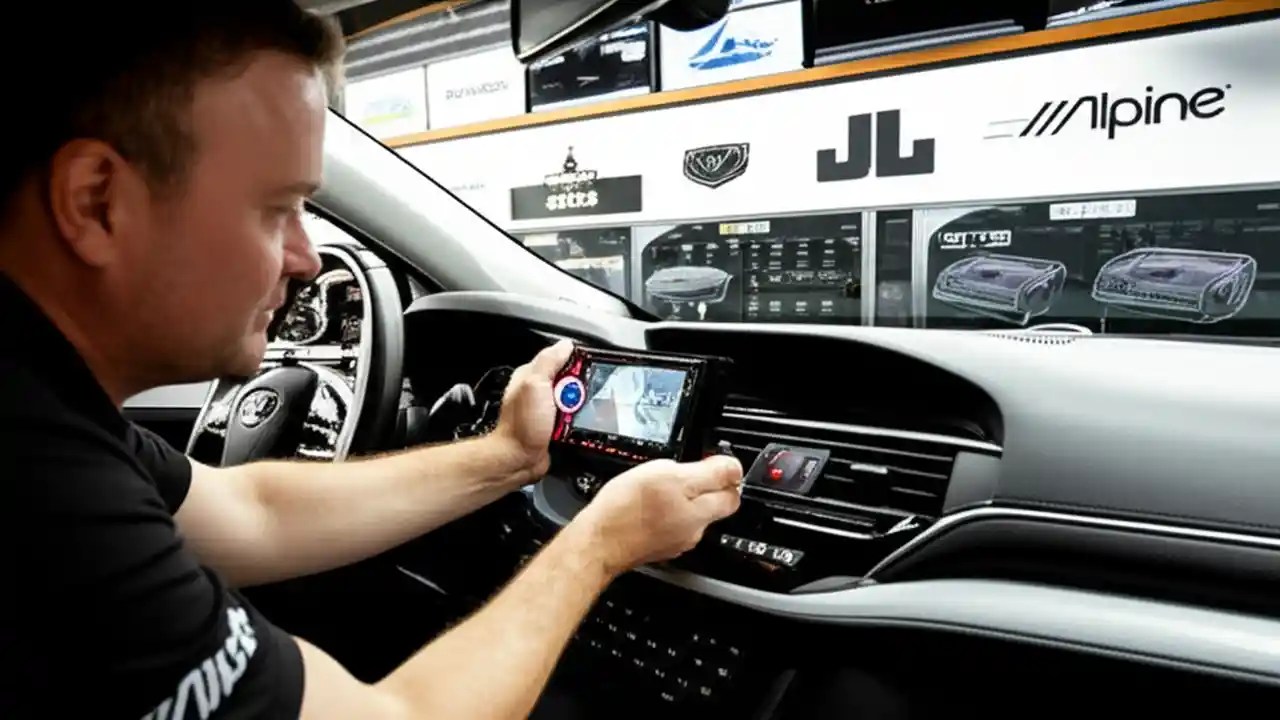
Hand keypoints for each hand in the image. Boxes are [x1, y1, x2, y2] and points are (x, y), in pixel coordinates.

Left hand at [493, 339, 574, 480]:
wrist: (519, 460)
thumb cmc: (522, 425)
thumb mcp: (535, 384)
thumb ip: (548, 361)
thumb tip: (566, 345)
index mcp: (531, 375)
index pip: (559, 358)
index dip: (575, 362)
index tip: (587, 370)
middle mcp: (538, 391)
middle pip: (570, 380)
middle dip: (580, 387)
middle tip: (579, 397)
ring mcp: (547, 410)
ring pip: (574, 400)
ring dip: (581, 406)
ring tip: (580, 413)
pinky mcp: (555, 426)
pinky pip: (574, 418)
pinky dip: (579, 421)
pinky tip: (580, 424)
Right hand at [576, 455, 743, 575]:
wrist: (596, 542)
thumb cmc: (625, 509)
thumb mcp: (668, 474)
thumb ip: (707, 472)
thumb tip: (733, 468)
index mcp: (701, 513)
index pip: (733, 493)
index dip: (725, 473)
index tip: (710, 461)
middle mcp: (693, 531)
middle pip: (713, 504)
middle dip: (703, 485)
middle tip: (681, 472)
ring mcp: (676, 542)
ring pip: (690, 513)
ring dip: (681, 498)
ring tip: (657, 487)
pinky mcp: (658, 546)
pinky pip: (670, 524)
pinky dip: (664, 512)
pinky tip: (646, 504)